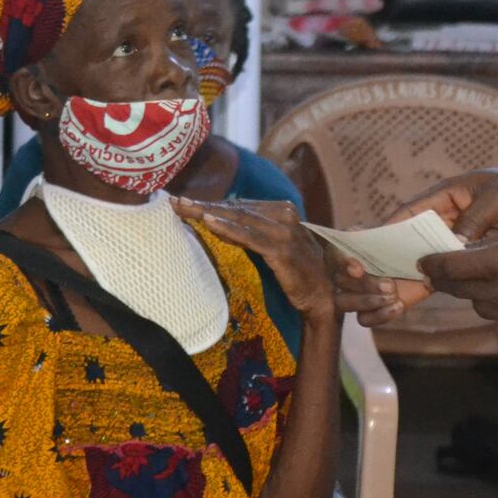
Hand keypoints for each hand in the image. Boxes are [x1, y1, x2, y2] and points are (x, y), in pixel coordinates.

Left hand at [171, 198, 335, 321]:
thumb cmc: (297, 272)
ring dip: (208, 212)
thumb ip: (251, 232)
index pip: (239, 205)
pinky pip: (249, 237)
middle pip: (235, 208)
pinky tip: (209, 223)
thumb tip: (218, 222)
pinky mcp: (282, 249)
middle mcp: (284, 215)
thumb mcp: (273, 246)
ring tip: (184, 209)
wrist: (323, 295)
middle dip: (202, 205)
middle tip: (174, 202)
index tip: (183, 202)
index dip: (210, 203)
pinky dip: (228, 229)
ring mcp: (284, 231)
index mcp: (281, 210)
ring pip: (238, 218)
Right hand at [338, 170, 497, 327]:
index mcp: (447, 195)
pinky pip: (443, 271)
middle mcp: (445, 218)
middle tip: (371, 276)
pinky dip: (428, 284)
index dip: (389, 227)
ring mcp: (455, 238)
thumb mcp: (497, 198)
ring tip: (384, 293)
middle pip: (410, 239)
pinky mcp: (468, 257)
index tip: (370, 243)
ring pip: (423, 258)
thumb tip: (455, 244)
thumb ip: (474, 219)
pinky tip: (407, 301)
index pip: (410, 211)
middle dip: (390, 257)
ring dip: (406, 275)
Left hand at [417, 224, 497, 341]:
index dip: (433, 264)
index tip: (424, 262)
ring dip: (481, 294)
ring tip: (497, 280)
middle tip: (443, 272)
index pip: (451, 268)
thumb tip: (460, 255)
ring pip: (481, 307)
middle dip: (451, 280)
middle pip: (461, 291)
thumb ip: (488, 247)